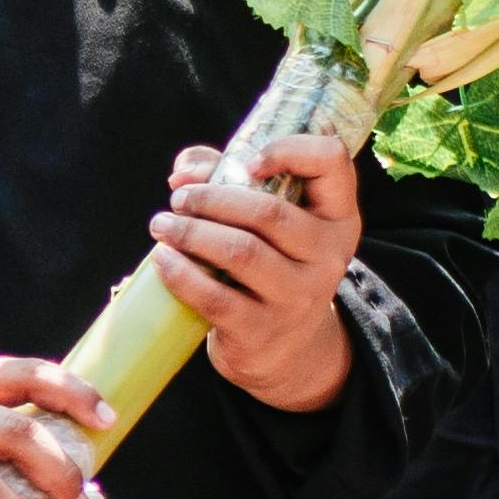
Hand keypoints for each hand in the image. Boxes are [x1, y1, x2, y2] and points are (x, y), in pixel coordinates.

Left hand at [149, 133, 365, 412]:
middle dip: (211, 198)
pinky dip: (181, 274)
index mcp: (337, 216)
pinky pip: (215, 297)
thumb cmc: (268, 265)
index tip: (246, 161)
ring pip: (240, 252)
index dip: (289, 149)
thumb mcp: (267, 222)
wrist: (283, 349)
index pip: (331, 162)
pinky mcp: (262, 330)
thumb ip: (228, 178)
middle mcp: (327, 256)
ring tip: (162, 225)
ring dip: (190, 233)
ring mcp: (297, 296)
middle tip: (179, 199)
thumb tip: (184, 170)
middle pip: (268, 212)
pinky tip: (161, 260)